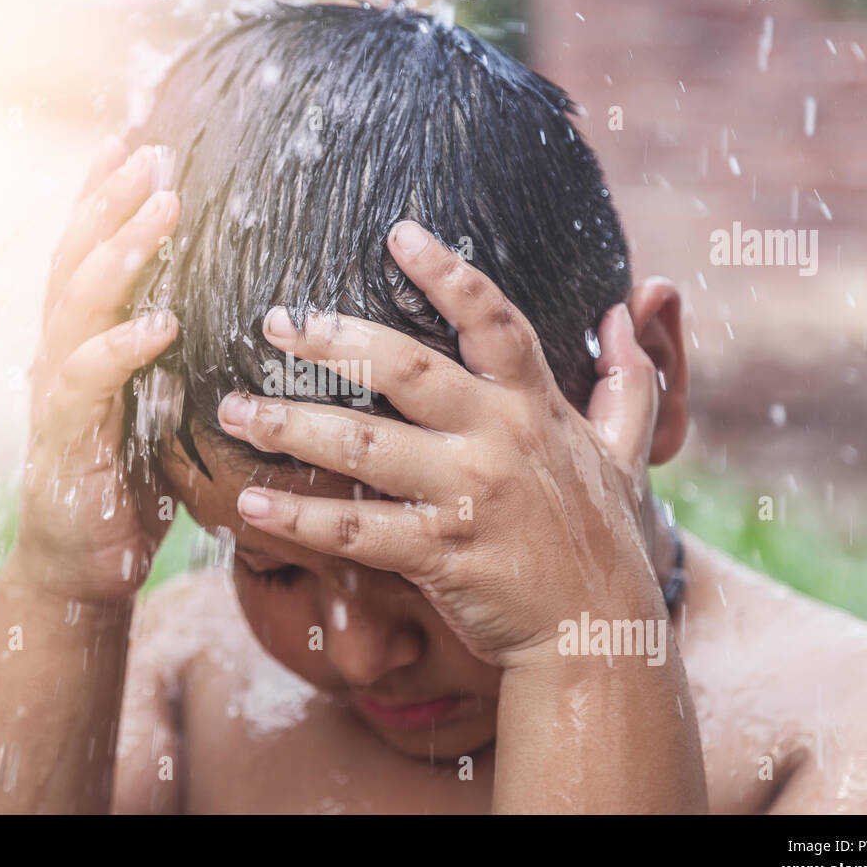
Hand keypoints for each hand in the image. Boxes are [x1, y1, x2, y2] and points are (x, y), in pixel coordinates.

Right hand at [15, 137, 180, 599]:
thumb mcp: (155, 405)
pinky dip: (123, 346)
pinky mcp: (64, 437)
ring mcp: (55, 391)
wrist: (82, 564)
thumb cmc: (128, 482)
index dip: (104, 195)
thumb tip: (225, 309)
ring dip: (121, 252)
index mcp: (81, 340)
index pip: (87, 251)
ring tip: (162, 209)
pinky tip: (161, 321)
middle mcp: (60, 353)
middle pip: (76, 257)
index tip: (136, 139)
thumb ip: (172, 355)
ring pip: (77, 303)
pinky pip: (87, 380)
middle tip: (155, 150)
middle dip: (113, 200)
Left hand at [216, 220, 663, 668]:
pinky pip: (353, 532)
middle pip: (405, 371)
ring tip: (234, 408)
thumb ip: (631, 378)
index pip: (493, 322)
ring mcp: (466, 499)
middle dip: (333, 340)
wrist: (600, 634)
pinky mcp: (438, 555)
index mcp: (535, 408)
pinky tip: (248, 504)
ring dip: (290, 425)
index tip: (398, 232)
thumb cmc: (605, 539)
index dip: (448, 273)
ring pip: (362, 449)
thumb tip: (633, 307)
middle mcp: (498, 442)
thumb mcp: (628, 452)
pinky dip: (297, 521)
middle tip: (274, 322)